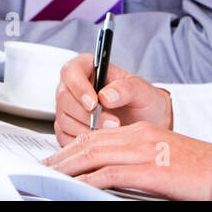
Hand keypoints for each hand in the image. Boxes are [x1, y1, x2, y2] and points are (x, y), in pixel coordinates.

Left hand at [42, 124, 211, 200]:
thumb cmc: (194, 169)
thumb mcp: (159, 157)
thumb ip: (134, 159)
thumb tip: (106, 175)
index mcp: (140, 132)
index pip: (97, 135)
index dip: (72, 147)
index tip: (56, 160)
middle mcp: (139, 136)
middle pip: (91, 142)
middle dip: (63, 157)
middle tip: (44, 169)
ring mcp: (144, 151)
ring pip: (95, 155)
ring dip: (68, 167)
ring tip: (51, 177)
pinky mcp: (150, 169)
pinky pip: (111, 174)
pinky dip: (90, 181)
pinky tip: (78, 187)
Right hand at [54, 53, 171, 144]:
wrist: (148, 125)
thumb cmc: (144, 103)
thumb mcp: (142, 91)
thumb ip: (126, 89)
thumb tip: (105, 96)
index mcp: (88, 68)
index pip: (71, 71)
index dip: (78, 87)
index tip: (94, 102)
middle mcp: (74, 87)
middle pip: (64, 97)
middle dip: (87, 114)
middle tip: (113, 122)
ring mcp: (69, 109)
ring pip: (64, 119)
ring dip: (88, 129)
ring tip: (113, 131)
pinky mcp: (68, 130)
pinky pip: (65, 137)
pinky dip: (84, 142)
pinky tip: (103, 140)